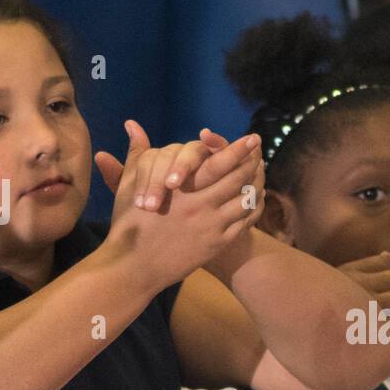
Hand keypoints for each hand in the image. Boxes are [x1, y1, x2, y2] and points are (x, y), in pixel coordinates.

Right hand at [103, 121, 263, 291]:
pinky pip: (244, 223)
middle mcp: (200, 204)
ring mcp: (211, 225)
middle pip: (238, 179)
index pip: (218, 162)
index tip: (252, 138)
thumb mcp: (129, 186)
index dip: (238, 149)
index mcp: (181, 188)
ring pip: (244, 201)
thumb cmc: (128, 224)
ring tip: (261, 173)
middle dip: (253, 163)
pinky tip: (254, 199)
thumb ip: (136, 153)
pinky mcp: (217, 243)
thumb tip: (132, 124)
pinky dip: (252, 208)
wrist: (135, 266)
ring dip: (256, 184)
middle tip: (260, 151)